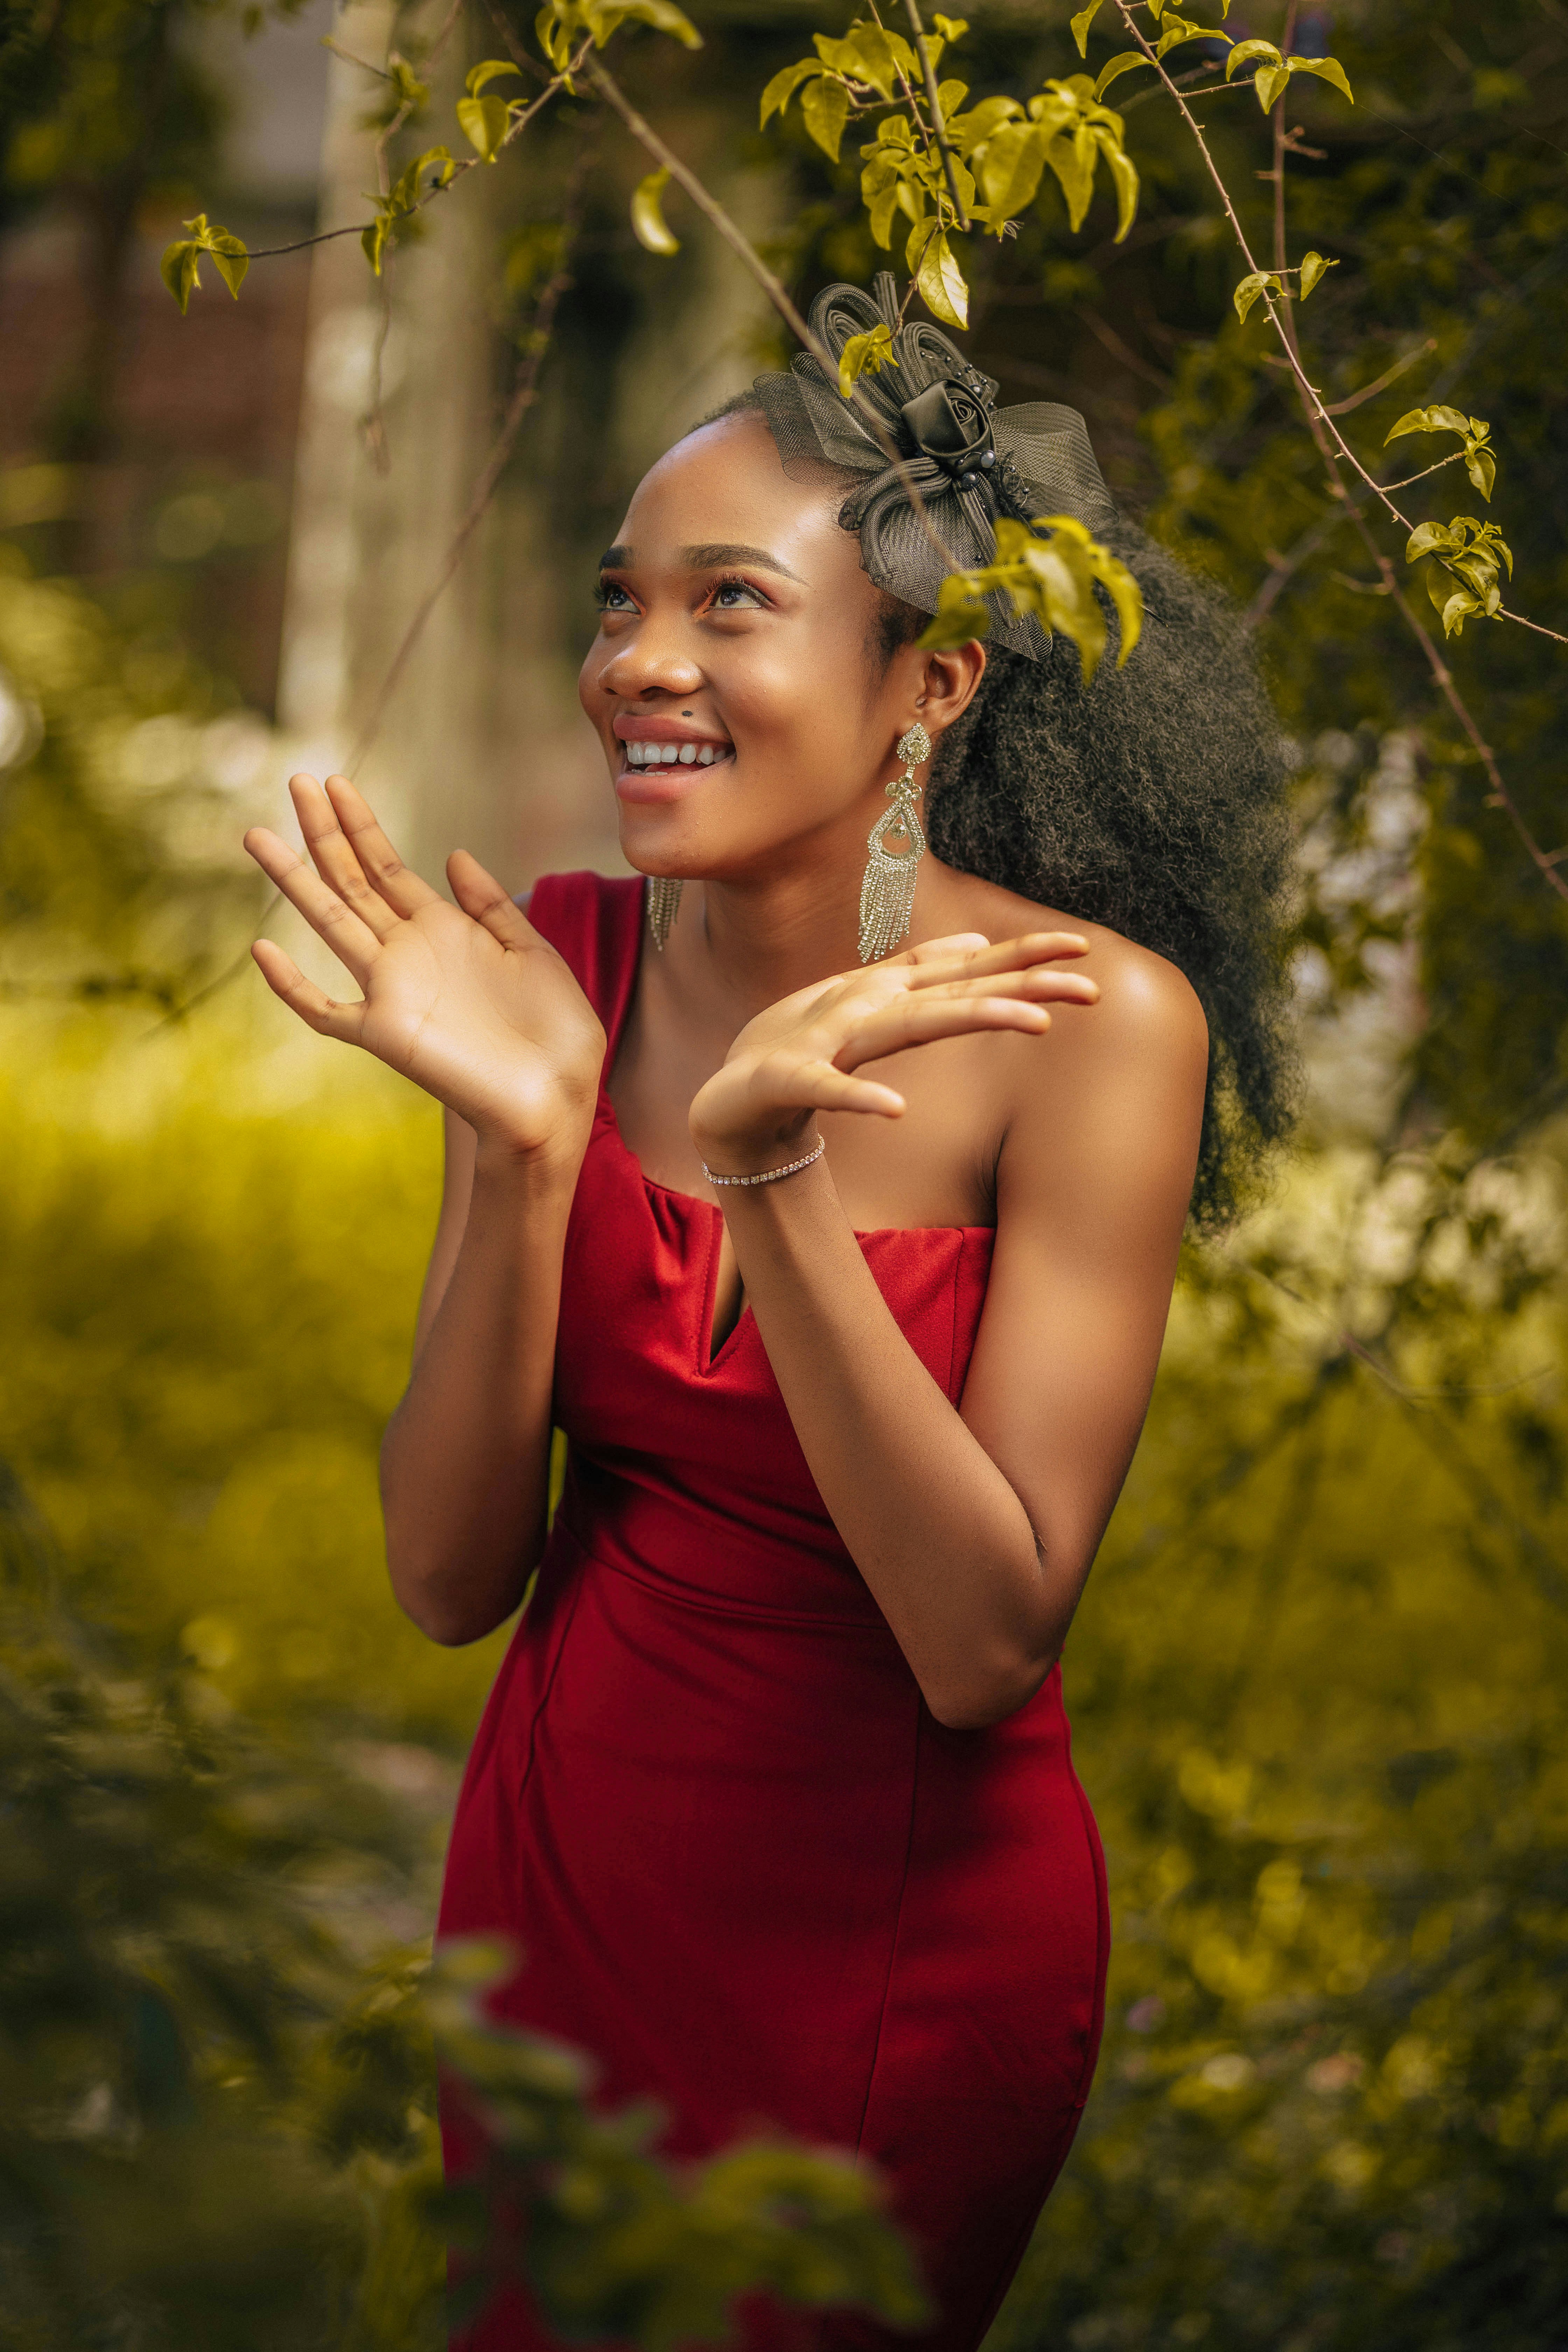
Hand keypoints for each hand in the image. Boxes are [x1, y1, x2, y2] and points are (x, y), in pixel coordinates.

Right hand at [243, 774, 605, 1159]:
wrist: (558, 1093)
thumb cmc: (554, 1029)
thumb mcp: (532, 951)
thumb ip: (489, 905)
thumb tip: (453, 853)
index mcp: (444, 930)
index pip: (387, 867)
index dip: (360, 825)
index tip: (333, 781)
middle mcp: (409, 954)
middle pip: (353, 882)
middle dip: (325, 832)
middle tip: (295, 780)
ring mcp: (392, 991)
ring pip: (331, 925)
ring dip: (296, 880)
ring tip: (259, 834)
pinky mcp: (386, 1034)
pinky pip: (325, 1011)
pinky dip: (293, 986)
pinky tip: (263, 951)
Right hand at [689, 930, 1098, 1174]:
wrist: (730, 1104)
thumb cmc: (799, 1054)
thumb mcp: (865, 1009)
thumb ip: (918, 974)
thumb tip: (976, 941)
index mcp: (885, 1000)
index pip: (965, 973)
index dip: (1022, 957)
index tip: (1083, 947)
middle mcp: (865, 1011)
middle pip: (955, 993)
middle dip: (1022, 983)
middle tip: (1089, 984)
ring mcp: (828, 1043)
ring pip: (909, 1026)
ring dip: (971, 1018)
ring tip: (1033, 1022)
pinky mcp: (790, 1081)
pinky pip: (831, 1091)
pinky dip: (861, 1098)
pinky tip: (895, 1110)